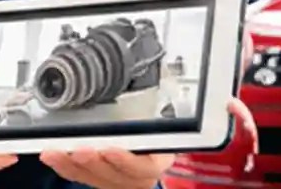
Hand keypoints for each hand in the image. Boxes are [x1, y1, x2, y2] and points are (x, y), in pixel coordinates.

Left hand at [40, 97, 259, 187]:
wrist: (158, 137)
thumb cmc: (171, 121)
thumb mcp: (184, 112)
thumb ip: (206, 108)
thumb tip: (227, 100)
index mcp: (163, 155)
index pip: (149, 164)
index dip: (128, 159)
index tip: (110, 148)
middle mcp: (144, 171)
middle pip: (119, 176)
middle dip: (95, 162)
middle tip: (78, 148)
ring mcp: (123, 178)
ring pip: (99, 180)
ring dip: (75, 166)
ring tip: (58, 151)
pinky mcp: (103, 178)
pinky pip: (84, 178)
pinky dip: (66, 167)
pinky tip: (53, 155)